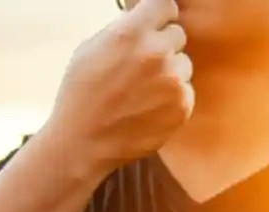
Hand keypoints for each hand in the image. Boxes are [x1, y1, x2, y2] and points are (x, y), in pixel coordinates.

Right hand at [42, 0, 192, 177]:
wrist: (83, 141)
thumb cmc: (82, 93)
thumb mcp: (92, 48)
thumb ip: (125, 29)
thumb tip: (147, 17)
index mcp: (131, 32)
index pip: (166, 5)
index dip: (159, 15)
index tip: (156, 24)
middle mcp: (156, 53)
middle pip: (178, 35)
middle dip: (163, 46)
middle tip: (142, 66)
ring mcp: (173, 82)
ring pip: (183, 65)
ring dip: (169, 73)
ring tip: (141, 91)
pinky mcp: (182, 107)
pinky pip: (186, 92)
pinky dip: (172, 99)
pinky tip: (147, 108)